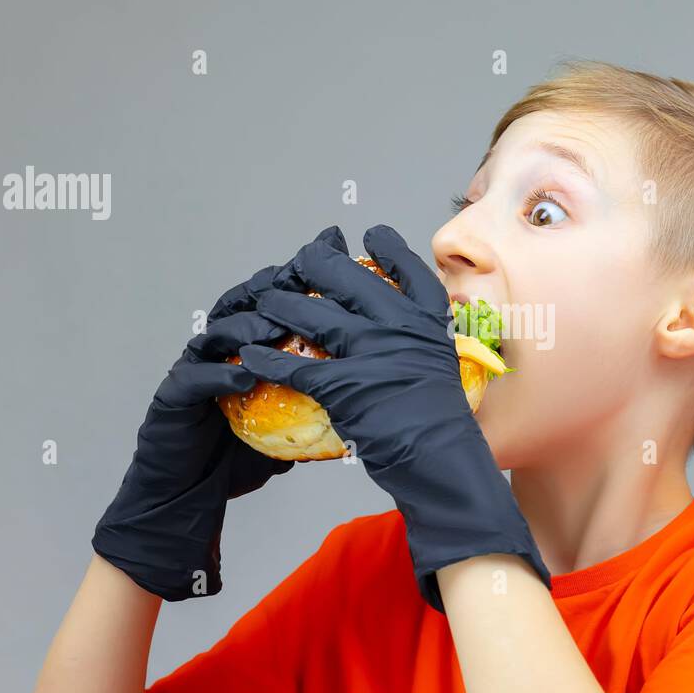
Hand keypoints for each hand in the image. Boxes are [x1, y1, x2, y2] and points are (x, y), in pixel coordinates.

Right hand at [91, 225, 349, 601]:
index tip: (324, 262)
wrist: (190, 497)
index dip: (294, 279)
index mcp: (244, 346)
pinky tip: (246, 377)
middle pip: (242, 303)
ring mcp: (193, 369)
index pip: (270, 301)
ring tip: (275, 328)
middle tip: (297, 281)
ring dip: (247, 327)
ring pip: (217, 332)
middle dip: (271, 289)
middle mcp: (217, 350)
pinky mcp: (174, 397)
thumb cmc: (237, 456)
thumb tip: (367, 393)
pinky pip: (196, 379)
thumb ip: (316, 400)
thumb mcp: (289, 423)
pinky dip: (221, 375)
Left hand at [235, 224, 550, 612]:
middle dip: (314, 264)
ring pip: (313, 315)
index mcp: (429, 320)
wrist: (441, 460)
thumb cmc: (440, 420)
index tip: (370, 232)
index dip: (389, 246)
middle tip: (298, 263)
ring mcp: (372, 352)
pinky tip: (252, 357)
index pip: (410, 268)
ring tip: (263, 302)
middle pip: (348, 278)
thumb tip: (397, 326)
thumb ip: (417, 340)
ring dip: (280, 306)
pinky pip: (297, 365)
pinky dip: (269, 361)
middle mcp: (400, 326)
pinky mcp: (346, 385)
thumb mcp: (439, 366)